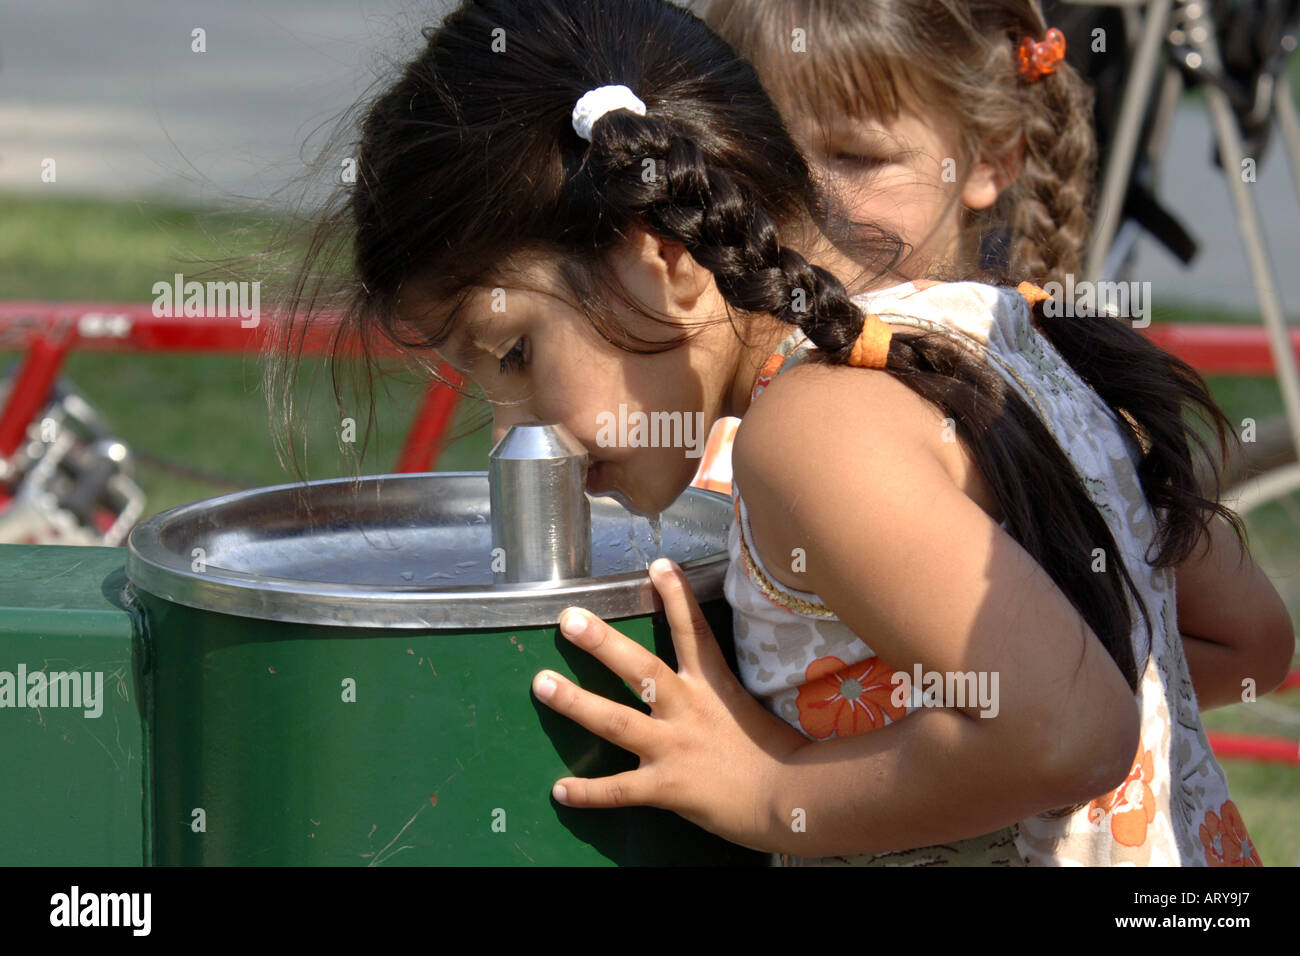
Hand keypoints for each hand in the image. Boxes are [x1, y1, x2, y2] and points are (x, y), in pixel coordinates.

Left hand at [532, 557, 808, 851]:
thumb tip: (695, 675)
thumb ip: (718, 690)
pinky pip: (619, 790)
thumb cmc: (775, 754)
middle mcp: (688, 709)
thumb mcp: (746, 707)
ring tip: (541, 685)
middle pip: (641, 668)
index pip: (693, 631)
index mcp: (712, 686)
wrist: (792, 799)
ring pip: (616, 721)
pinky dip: (587, 792)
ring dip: (575, 702)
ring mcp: (675, 747)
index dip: (677, 596)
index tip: (658, 564)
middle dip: (602, 642)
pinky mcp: (668, 787)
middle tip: (569, 619)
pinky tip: (558, 790)